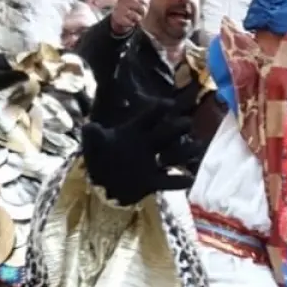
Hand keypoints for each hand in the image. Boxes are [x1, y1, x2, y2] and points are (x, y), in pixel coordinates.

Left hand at [81, 83, 202, 204]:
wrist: (102, 182)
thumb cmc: (99, 157)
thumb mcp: (93, 145)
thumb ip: (93, 135)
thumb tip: (88, 126)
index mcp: (135, 131)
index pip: (149, 117)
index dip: (158, 110)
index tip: (169, 104)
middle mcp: (147, 144)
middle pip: (165, 133)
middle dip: (176, 128)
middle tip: (187, 123)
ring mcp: (151, 163)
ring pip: (172, 154)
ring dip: (185, 151)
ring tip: (198, 147)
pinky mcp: (152, 181)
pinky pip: (167, 181)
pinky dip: (178, 181)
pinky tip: (190, 179)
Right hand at [109, 0, 148, 35]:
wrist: (118, 17)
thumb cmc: (132, 7)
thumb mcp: (139, 1)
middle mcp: (123, 0)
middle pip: (142, 8)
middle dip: (143, 12)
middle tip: (139, 12)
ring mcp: (120, 8)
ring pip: (136, 17)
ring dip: (138, 19)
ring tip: (133, 16)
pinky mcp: (118, 17)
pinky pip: (131, 23)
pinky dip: (132, 23)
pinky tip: (128, 20)